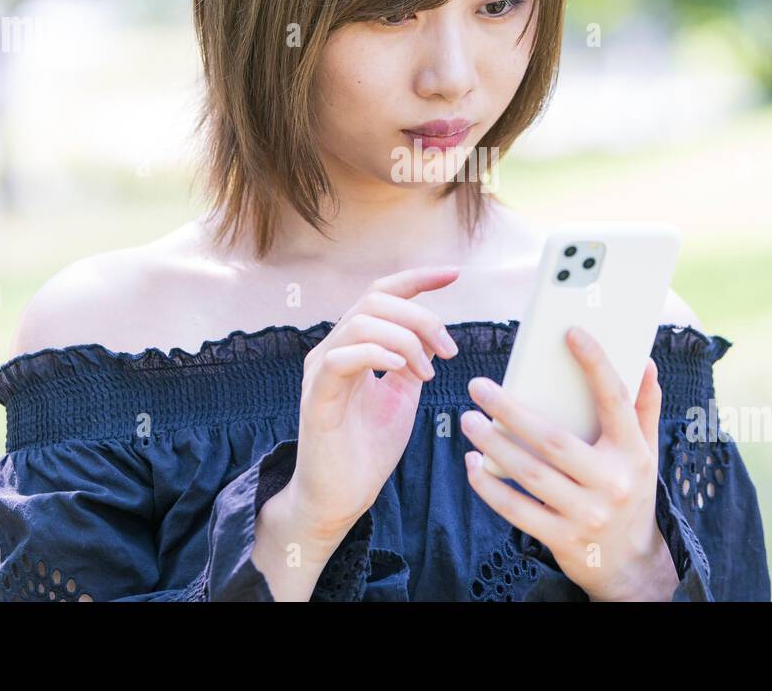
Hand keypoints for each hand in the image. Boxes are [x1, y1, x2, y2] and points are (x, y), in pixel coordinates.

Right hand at [285, 266, 460, 540]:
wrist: (341, 497)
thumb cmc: (367, 450)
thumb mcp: (401, 397)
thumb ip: (411, 362)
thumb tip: (431, 338)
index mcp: (353, 346)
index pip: (381, 294)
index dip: (417, 278)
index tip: (454, 274)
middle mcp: (333, 349)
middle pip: (375, 300)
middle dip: (421, 317)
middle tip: (448, 351)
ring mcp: (321, 371)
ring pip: (360, 322)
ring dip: (405, 340)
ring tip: (426, 370)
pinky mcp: (317, 397)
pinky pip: (341, 357)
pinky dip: (377, 354)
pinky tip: (403, 371)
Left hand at [462, 325, 679, 600]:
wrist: (630, 564)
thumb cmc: (631, 493)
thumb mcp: (646, 453)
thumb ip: (644, 408)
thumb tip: (646, 361)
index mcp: (633, 452)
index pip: (616, 400)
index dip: (596, 364)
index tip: (571, 333)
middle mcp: (612, 482)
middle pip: (553, 439)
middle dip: (510, 411)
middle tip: (479, 387)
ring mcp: (586, 513)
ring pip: (529, 473)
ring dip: (492, 445)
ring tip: (469, 419)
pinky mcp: (561, 539)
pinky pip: (516, 510)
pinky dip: (489, 486)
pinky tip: (473, 464)